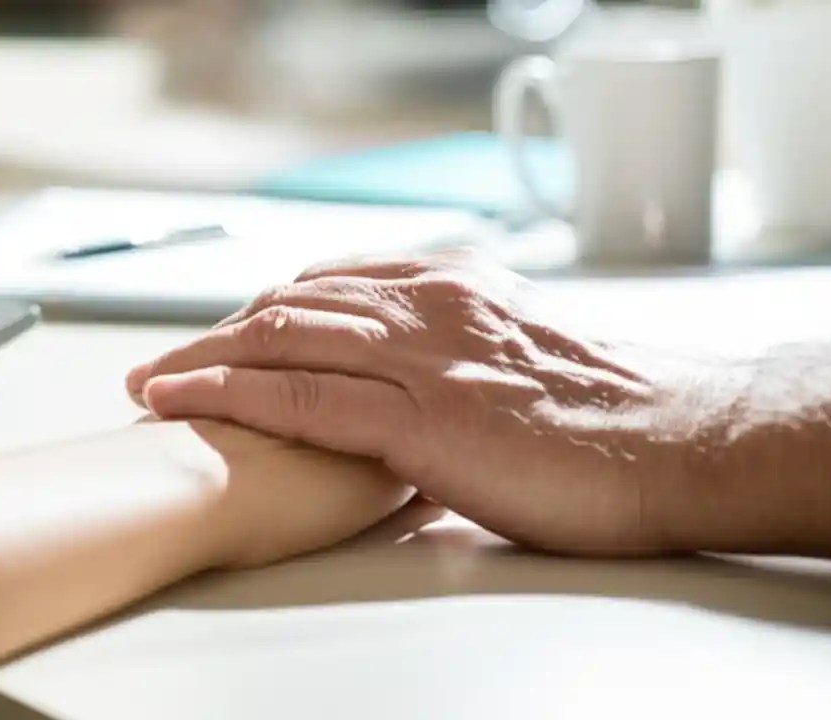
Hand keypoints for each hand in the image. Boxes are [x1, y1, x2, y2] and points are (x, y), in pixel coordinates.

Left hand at [127, 250, 722, 556]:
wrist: (679, 444)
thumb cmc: (613, 418)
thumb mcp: (525, 359)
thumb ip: (463, 359)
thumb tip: (419, 397)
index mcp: (453, 288)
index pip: (330, 285)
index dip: (263, 312)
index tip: (223, 337)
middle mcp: (428, 305)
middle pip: (290, 305)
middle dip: (217, 333)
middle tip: (166, 363)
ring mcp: (420, 356)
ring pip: (279, 340)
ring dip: (203, 359)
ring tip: (150, 383)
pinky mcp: (419, 415)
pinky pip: (296, 395)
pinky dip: (227, 394)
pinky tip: (183, 400)